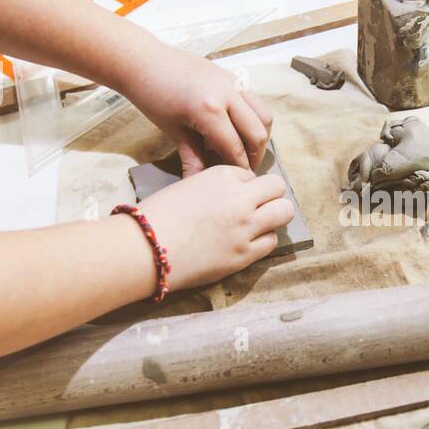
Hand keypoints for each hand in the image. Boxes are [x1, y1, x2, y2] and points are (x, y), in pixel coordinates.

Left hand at [125, 43, 273, 176]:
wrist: (143, 61)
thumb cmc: (152, 95)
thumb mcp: (173, 130)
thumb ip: (193, 157)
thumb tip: (197, 180)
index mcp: (209, 110)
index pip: (235, 147)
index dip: (240, 168)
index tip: (240, 179)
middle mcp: (228, 94)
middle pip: (258, 133)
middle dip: (255, 155)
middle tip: (247, 169)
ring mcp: (233, 82)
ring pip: (264, 115)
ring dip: (260, 136)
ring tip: (248, 150)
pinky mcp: (233, 76)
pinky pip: (255, 101)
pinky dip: (255, 118)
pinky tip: (241, 129)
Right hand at [138, 165, 293, 289]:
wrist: (144, 249)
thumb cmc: (158, 216)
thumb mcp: (188, 186)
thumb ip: (216, 187)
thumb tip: (236, 193)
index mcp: (222, 176)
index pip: (251, 174)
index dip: (244, 186)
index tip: (233, 197)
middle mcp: (239, 197)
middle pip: (277, 187)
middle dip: (269, 195)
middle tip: (257, 207)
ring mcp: (245, 226)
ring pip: (284, 212)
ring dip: (275, 216)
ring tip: (260, 224)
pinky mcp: (244, 253)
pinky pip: (272, 241)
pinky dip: (264, 240)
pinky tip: (248, 242)